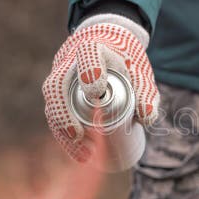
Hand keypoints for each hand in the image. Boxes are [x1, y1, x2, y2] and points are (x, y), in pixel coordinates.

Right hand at [42, 15, 158, 162]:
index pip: (87, 53)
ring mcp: (59, 77)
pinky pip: (54, 115)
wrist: (107, 45)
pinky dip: (64, 135)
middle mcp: (69, 62)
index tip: (95, 92)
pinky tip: (78, 152)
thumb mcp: (140, 71)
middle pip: (57, 85)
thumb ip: (145, 92)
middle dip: (64, 112)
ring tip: (85, 153)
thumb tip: (145, 118)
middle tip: (79, 135)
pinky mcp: (57, 94)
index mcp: (93, 47)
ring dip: (64, 130)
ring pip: (52, 104)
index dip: (89, 70)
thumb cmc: (125, 59)